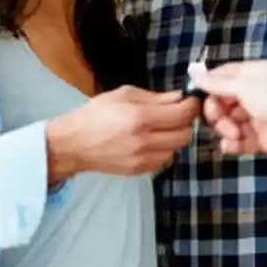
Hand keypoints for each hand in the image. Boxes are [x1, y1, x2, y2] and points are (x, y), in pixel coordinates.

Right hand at [45, 86, 198, 181]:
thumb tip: (180, 97)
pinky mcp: (140, 171)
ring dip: (175, 136)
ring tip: (163, 127)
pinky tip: (153, 141)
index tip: (190, 100)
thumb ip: (155, 97)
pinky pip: (165, 160)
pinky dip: (165, 150)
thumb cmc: (96, 113)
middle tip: (177, 113)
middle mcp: (145, 141)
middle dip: (185, 122)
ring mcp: (144, 159)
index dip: (192, 105)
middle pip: (185, 134)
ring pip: (177, 148)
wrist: (74, 144)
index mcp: (141, 117)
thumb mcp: (124, 95)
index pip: (183, 114)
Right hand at [188, 60, 266, 158]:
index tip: (197, 97)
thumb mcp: (243, 86)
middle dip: (216, 112)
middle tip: (219, 119)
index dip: (208, 86)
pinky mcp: (258, 138)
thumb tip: (192, 70)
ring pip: (227, 123)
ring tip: (235, 134)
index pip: (221, 77)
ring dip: (226, 129)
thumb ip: (216, 82)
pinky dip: (232, 144)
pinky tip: (232, 145)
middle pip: (221, 102)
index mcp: (251, 75)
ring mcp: (255, 117)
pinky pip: (237, 141)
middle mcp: (252, 94)